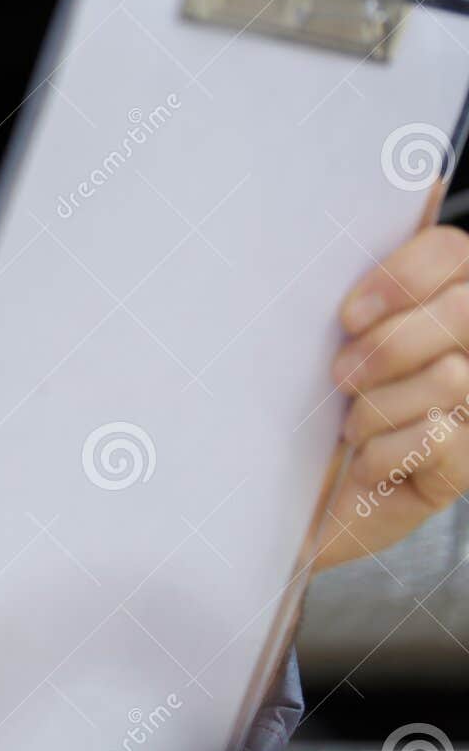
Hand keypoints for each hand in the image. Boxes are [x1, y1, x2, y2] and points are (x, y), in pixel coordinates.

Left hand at [321, 224, 468, 571]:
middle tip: (341, 376)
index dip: (401, 276)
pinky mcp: (467, 467)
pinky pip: (436, 437)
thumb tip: (363, 249)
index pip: (451, 251)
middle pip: (462, 311)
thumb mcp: (324, 344)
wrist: (297, 501)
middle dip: (389, 345)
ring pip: (450, 377)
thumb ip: (348, 297)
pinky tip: (368, 465)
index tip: (349, 317)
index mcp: (445, 302)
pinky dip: (383, 453)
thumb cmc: (314, 407)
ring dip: (377, 407)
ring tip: (353, 428)